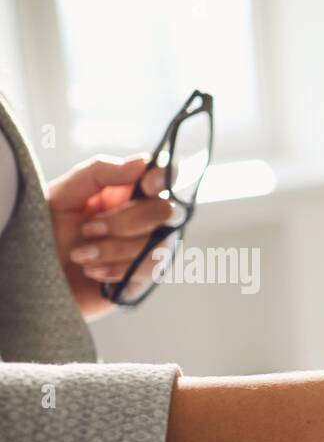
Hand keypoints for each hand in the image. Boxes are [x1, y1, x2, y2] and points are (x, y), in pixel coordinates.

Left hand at [47, 155, 171, 320]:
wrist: (38, 278)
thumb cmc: (48, 233)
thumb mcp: (64, 194)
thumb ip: (100, 172)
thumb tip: (142, 163)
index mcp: (128, 191)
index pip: (167, 175)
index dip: (165, 177)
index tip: (146, 185)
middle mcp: (147, 218)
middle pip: (166, 211)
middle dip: (125, 221)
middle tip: (88, 228)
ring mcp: (151, 248)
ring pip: (157, 243)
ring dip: (113, 249)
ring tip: (80, 255)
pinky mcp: (146, 276)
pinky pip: (148, 269)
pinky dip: (115, 268)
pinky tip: (92, 270)